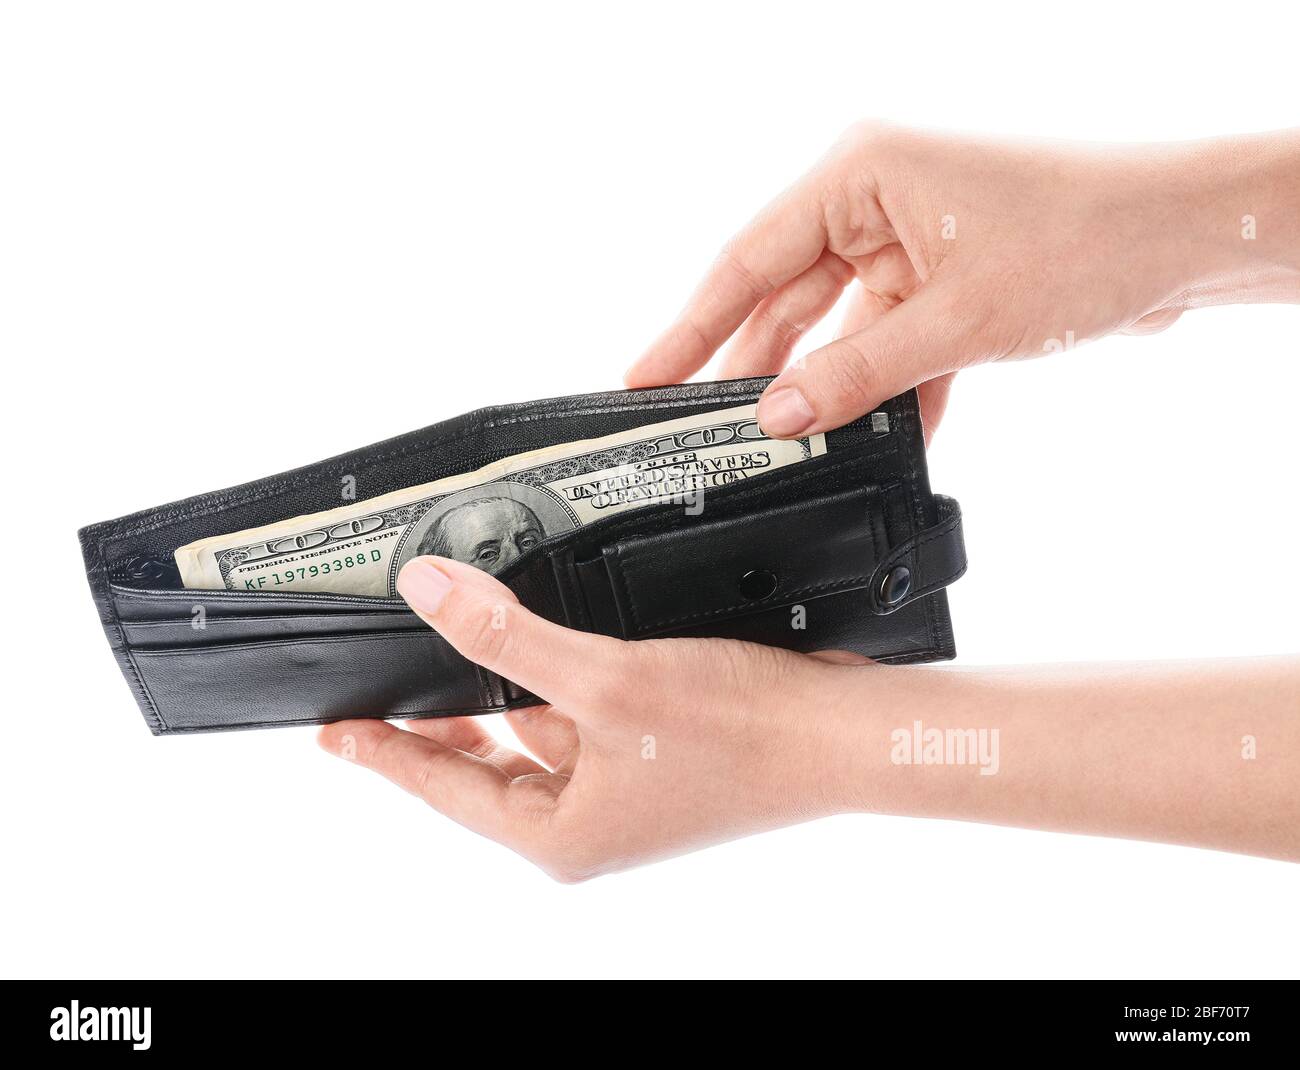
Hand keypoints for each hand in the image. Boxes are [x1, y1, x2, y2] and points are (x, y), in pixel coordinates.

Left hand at [318, 556, 876, 881]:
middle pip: (485, 764)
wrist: (842, 733)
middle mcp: (587, 820)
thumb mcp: (603, 680)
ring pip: (535, 735)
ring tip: (464, 634)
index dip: (383, 753)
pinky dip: (557, 680)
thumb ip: (507, 638)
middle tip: (393, 672)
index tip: (335, 729)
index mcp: (561, 834)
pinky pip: (582, 716)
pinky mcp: (654, 752)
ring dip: (503, 688)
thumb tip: (430, 593)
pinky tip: (547, 638)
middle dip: (441, 718)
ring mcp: (623, 787)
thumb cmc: (738, 732)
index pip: (443, 788)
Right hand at [626, 123, 1299, 439]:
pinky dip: (888, 391)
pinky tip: (878, 440)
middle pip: (787, 297)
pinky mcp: (948, 280)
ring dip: (827, 389)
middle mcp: (877, 198)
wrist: (1192, 238)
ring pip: (841, 327)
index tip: (646, 374)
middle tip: (703, 427)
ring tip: (786, 448)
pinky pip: (893, 343)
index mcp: (860, 172)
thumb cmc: (1088, 235)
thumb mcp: (954, 321)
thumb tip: (780, 417)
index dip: (692, 326)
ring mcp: (912, 240)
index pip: (749, 259)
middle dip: (756, 368)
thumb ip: (854, 374)